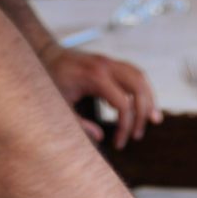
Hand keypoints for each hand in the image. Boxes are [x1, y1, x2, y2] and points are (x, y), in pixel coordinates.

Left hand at [40, 45, 161, 147]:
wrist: (43, 53)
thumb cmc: (49, 80)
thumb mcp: (59, 105)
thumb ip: (78, 123)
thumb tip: (100, 138)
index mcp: (94, 77)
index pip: (123, 104)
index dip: (125, 127)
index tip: (118, 144)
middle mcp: (106, 66)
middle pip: (139, 88)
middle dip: (143, 113)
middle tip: (138, 135)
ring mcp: (109, 61)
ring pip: (141, 78)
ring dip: (149, 100)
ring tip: (153, 120)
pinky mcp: (110, 63)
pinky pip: (135, 74)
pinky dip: (142, 91)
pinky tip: (142, 106)